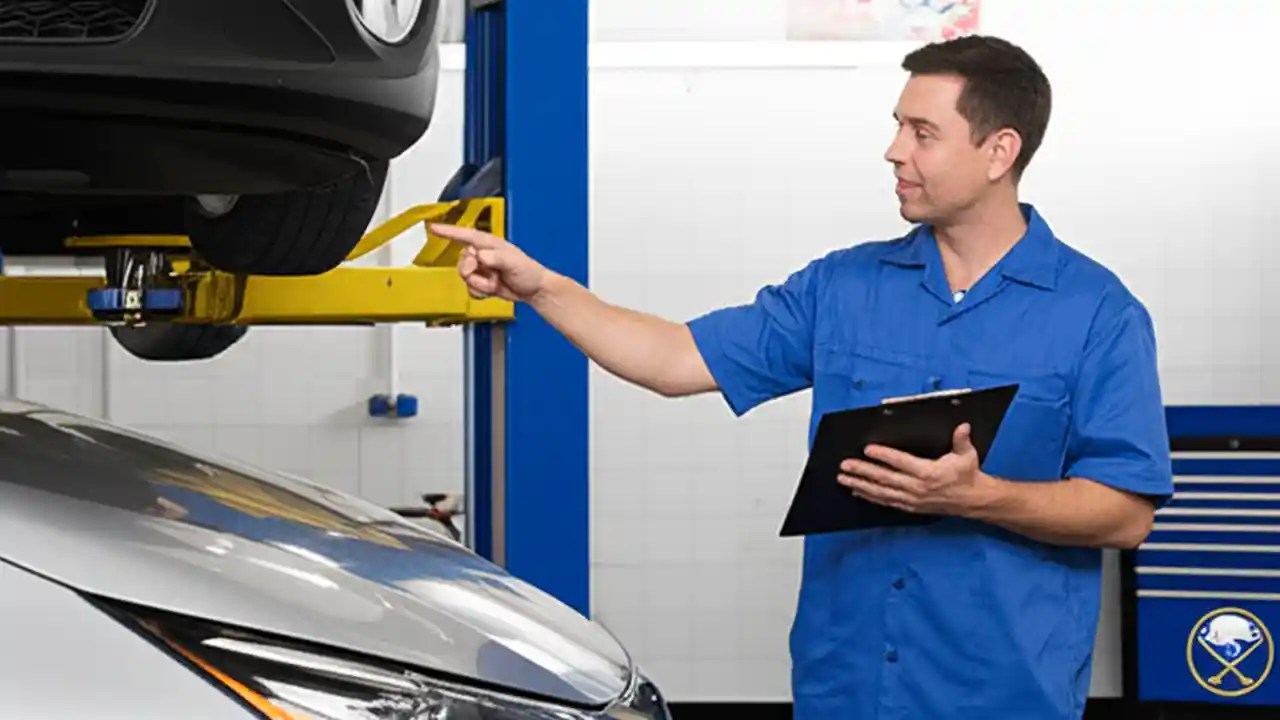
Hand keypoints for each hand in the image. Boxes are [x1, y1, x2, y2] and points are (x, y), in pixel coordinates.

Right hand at [429, 223, 550, 302]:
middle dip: (472, 272)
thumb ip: (496, 258)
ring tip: (496, 282)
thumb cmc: (528, 271)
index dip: (449, 231)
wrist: (533, 290)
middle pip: (462, 261)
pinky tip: (493, 290)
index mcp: (489, 244)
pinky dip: (480, 292)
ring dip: (480, 284)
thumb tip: (480, 256)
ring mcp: (481, 269)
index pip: (465, 235)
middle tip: (488, 275)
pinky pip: (470, 289)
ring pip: (465, 277)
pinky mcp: (480, 282)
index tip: (434, 228)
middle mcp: (482, 254)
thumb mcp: (513, 262)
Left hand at [837, 423, 994, 516]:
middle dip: (863, 471)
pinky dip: (870, 497)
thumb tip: (962, 426)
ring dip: (860, 485)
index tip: (868, 449)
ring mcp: (912, 499)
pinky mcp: (910, 506)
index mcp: (928, 472)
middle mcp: (917, 487)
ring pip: (881, 492)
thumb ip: (961, 440)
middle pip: (884, 478)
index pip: (901, 462)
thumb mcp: (967, 455)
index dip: (883, 455)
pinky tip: (857, 491)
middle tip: (845, 466)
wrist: (973, 500)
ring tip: (844, 479)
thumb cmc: (967, 475)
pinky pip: (886, 502)